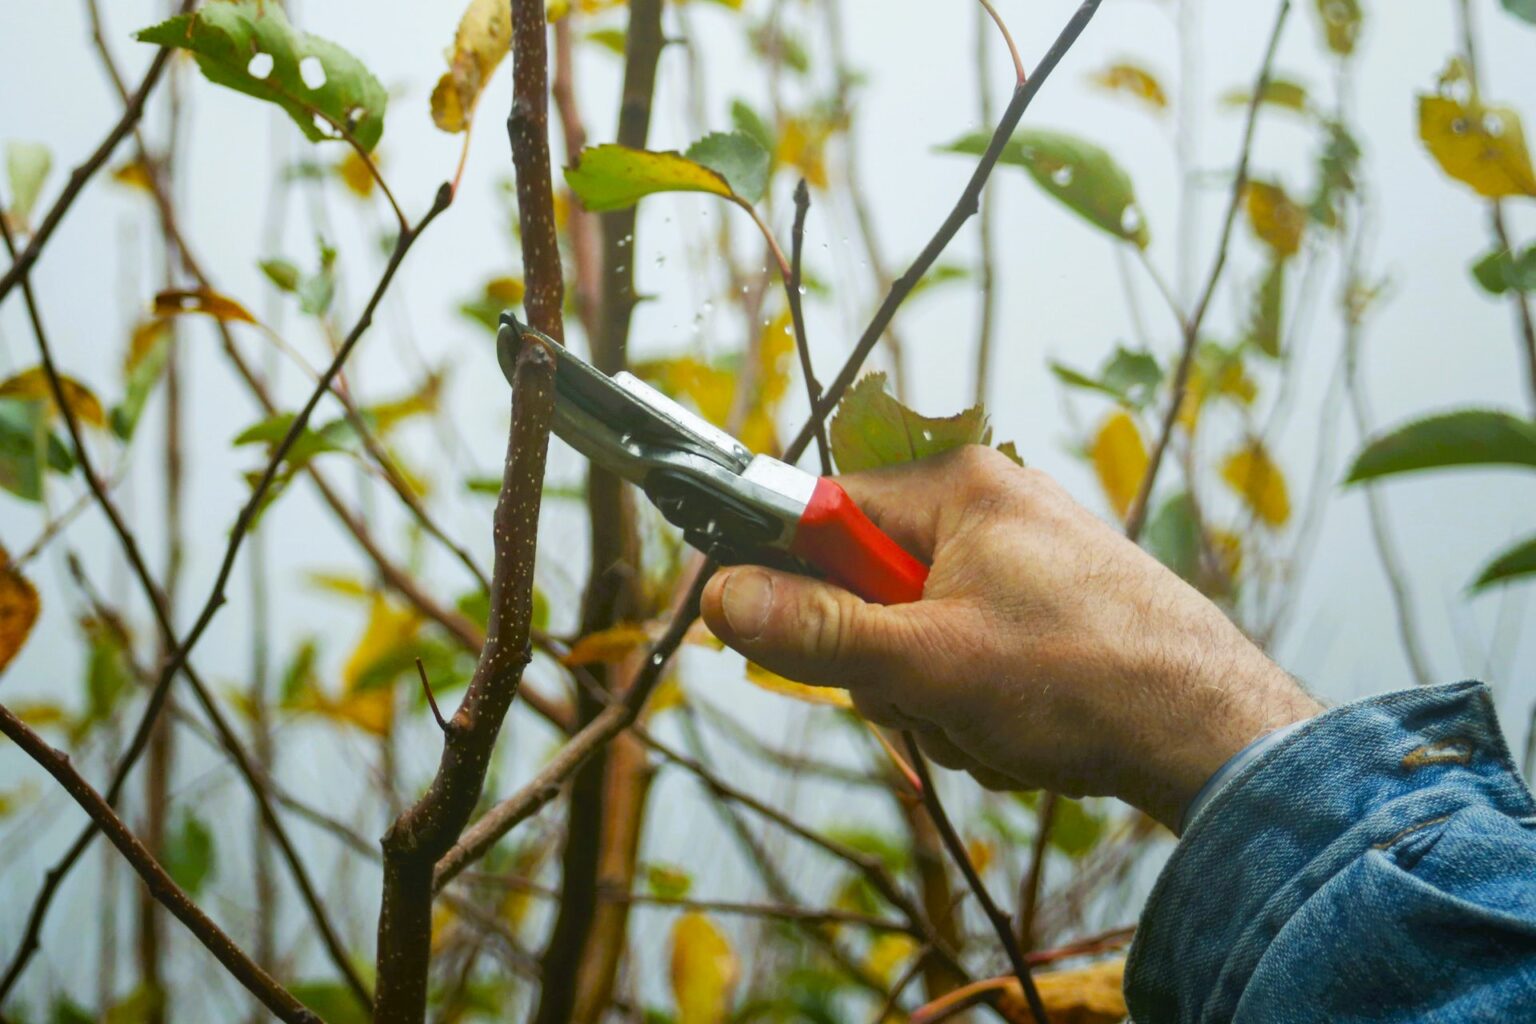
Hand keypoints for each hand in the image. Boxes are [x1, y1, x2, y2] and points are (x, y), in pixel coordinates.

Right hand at [700, 446, 1320, 829]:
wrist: (1218, 735)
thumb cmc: (1087, 678)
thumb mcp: (931, 662)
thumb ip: (819, 632)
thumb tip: (721, 598)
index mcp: (958, 487)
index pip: (823, 512)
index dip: (790, 578)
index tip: (771, 630)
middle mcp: (987, 510)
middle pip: (866, 586)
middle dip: (886, 665)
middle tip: (931, 697)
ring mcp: (1019, 564)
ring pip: (913, 638)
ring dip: (934, 701)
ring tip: (992, 723)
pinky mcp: (1043, 613)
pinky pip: (964, 660)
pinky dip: (976, 710)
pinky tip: (1023, 733)